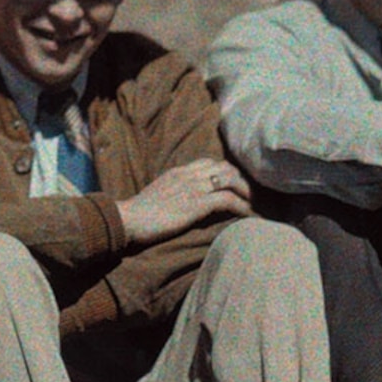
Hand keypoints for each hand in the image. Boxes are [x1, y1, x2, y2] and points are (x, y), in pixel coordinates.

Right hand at [116, 159, 250, 246]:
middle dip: (242, 181)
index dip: (228, 172)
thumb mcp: (159, 194)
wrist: (127, 219)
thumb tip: (185, 200)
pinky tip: (248, 216)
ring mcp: (193, 188)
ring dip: (247, 193)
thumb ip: (175, 190)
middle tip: (250, 197)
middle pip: (226, 168)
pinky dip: (242, 207)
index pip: (211, 162)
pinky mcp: (196, 204)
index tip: (236, 186)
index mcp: (179, 171)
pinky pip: (228, 200)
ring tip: (253, 206)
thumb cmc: (139, 213)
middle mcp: (189, 175)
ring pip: (231, 180)